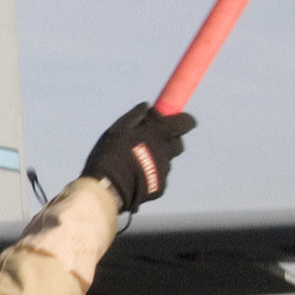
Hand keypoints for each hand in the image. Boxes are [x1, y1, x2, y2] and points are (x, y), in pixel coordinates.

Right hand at [81, 103, 195, 210]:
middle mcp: (167, 151)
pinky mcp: (160, 187)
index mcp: (161, 134)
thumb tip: (146, 106)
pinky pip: (158, 176)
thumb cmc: (110, 155)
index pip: (187, 122)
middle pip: (178, 143)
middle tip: (148, 141)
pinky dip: (149, 174)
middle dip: (167, 140)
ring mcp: (165, 170)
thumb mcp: (117, 130)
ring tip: (133, 162)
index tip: (167, 121)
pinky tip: (133, 176)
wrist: (106, 188)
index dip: (180, 120)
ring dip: (155, 158)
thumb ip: (134, 116)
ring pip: (166, 160)